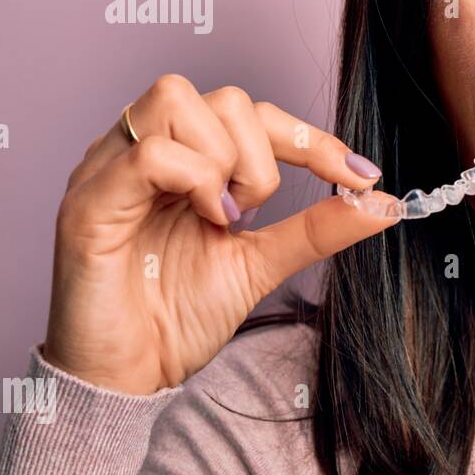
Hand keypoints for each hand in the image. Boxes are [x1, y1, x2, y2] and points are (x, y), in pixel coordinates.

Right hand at [43, 75, 395, 394]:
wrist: (129, 378)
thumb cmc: (177, 316)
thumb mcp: (264, 263)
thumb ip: (318, 227)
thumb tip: (385, 201)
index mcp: (181, 159)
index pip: (251, 111)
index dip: (310, 136)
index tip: (359, 175)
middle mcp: (141, 150)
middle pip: (223, 96)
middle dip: (263, 155)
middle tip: (253, 215)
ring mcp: (108, 168)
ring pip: (179, 100)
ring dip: (226, 161)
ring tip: (222, 219)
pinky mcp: (88, 202)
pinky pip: (150, 154)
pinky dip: (195, 180)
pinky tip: (207, 221)